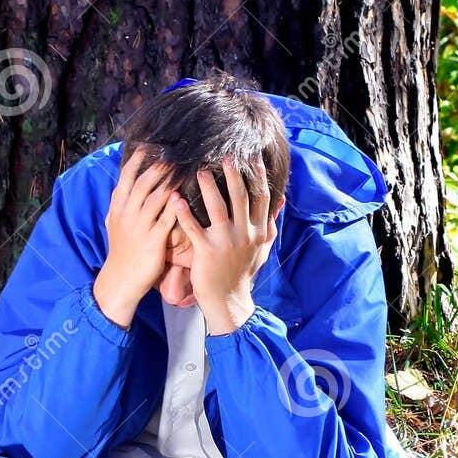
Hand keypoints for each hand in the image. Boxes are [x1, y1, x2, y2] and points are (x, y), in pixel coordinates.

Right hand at [92, 150, 175, 328]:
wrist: (121, 280)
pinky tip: (186, 196)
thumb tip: (127, 184)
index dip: (137, 159)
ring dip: (171, 181)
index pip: (126, 176)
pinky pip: (167, 218)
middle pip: (144, 181)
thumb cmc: (122, 251)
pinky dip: (176, 206)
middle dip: (160, 166)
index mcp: (118, 207)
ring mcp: (139, 226)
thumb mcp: (115, 224)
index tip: (149, 145)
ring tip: (186, 167)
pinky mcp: (153, 241)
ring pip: (156, 196)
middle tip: (175, 152)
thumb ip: (122, 203)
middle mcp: (127, 213)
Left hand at [173, 157, 278, 335]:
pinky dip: (183, 212)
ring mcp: (226, 242)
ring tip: (201, 170)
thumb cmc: (242, 273)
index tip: (254, 157)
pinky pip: (193, 227)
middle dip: (234, 174)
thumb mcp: (262, 249)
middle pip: (241, 197)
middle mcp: (245, 234)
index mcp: (259, 231)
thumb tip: (281, 201)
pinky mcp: (206, 251)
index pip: (261, 198)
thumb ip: (271, 224)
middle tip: (226, 155)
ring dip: (209, 187)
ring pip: (218, 207)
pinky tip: (176, 198)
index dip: (259, 176)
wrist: (228, 301)